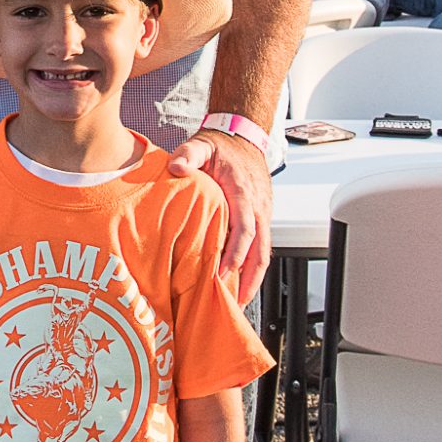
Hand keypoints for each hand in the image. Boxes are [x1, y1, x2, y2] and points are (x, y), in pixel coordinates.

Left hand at [166, 128, 271, 302]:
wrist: (242, 137)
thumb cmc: (222, 146)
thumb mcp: (202, 145)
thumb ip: (189, 154)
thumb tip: (177, 167)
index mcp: (244, 193)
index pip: (245, 229)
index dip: (237, 252)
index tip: (223, 272)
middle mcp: (258, 207)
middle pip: (261, 250)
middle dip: (250, 279)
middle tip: (234, 303)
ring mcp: (262, 214)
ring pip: (263, 253)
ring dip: (252, 279)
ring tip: (236, 303)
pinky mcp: (259, 219)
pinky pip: (259, 248)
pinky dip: (251, 268)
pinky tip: (237, 282)